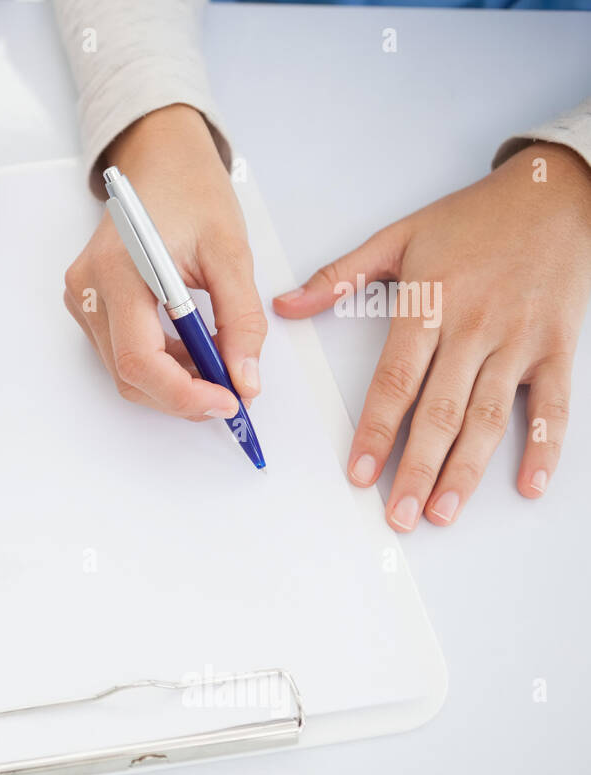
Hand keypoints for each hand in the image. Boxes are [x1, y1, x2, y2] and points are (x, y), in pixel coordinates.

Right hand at [62, 105, 265, 419]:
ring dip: (174, 380)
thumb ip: (240, 320)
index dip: (184, 393)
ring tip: (216, 361)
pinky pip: (120, 352)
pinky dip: (160, 363)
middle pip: (130, 373)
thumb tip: (245, 379)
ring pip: (125, 369)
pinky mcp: (86, 302)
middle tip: (233, 390)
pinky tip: (191, 347)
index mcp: (119, 269)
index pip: (141, 359)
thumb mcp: (231, 252)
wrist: (161, 158)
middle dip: (183, 393)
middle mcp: (88, 288)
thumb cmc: (192, 191)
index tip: (229, 401)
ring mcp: (81, 297)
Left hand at [273, 144, 590, 531]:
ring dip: (466, 470)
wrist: (556, 192)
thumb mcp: (399, 236)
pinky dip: (545, 446)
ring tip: (443, 512)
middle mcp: (474, 329)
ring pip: (490, 416)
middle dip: (417, 468)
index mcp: (430, 305)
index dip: (376, 431)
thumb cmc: (474, 217)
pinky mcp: (557, 346)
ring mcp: (519, 341)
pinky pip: (553, 404)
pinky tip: (528, 485)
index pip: (396, 381)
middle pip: (440, 411)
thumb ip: (339, 275)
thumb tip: (284, 305)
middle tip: (398, 515)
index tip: (360, 473)